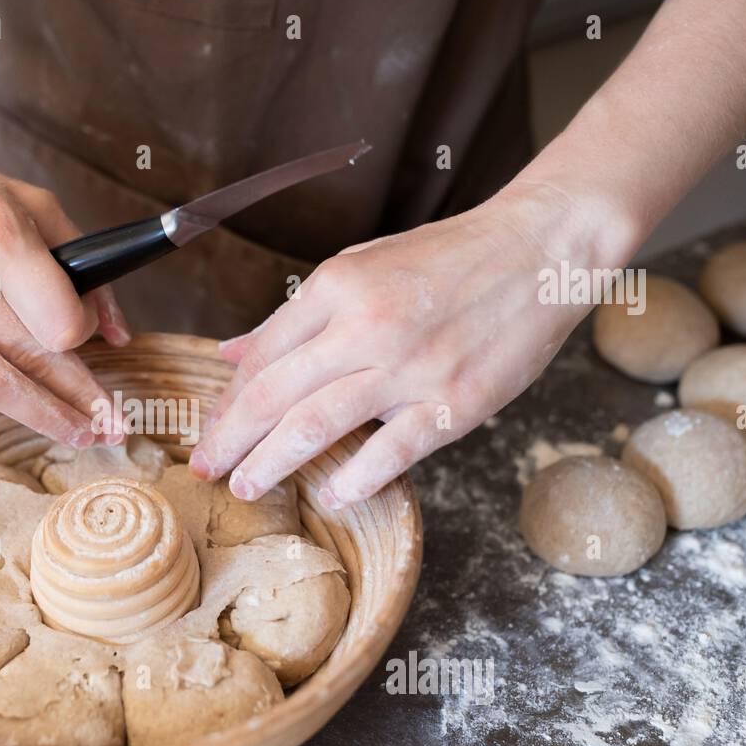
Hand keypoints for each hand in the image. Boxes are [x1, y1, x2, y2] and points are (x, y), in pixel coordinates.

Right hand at [0, 124, 129, 445]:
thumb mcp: (29, 205)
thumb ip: (82, 263)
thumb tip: (117, 334)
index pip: (57, 317)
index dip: (81, 334)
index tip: (86, 338)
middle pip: (30, 357)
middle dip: (80, 401)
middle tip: (111, 429)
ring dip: (39, 418)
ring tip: (76, 434)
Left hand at [189, 183, 624, 507]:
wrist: (541, 248)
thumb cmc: (447, 260)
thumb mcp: (361, 267)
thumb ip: (295, 316)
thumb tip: (231, 352)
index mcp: (335, 286)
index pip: (260, 356)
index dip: (226, 402)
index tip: (209, 431)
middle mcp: (364, 325)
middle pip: (272, 396)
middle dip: (229, 440)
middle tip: (204, 469)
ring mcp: (409, 367)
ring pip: (314, 426)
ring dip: (269, 464)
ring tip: (245, 487)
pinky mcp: (452, 402)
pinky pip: (388, 454)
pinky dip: (352, 481)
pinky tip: (329, 497)